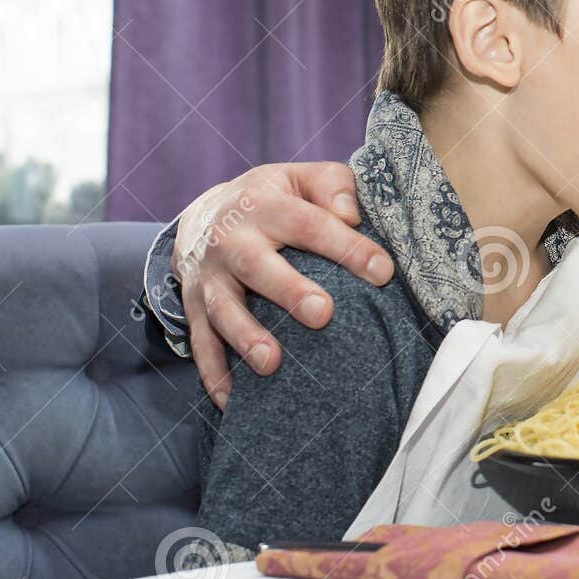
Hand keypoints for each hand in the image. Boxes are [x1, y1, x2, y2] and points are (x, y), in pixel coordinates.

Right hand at [171, 162, 393, 409]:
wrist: (204, 214)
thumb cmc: (274, 198)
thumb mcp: (301, 177)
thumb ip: (333, 186)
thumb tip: (351, 214)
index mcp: (264, 204)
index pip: (309, 223)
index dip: (346, 246)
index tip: (383, 271)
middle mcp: (230, 240)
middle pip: (257, 266)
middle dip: (288, 291)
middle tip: (323, 314)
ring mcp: (208, 278)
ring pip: (224, 310)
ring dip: (246, 338)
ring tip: (271, 364)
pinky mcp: (195, 309)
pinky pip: (201, 345)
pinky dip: (214, 374)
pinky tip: (232, 402)